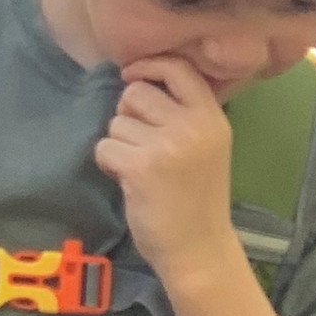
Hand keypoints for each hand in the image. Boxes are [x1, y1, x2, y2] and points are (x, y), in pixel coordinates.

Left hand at [94, 55, 236, 283]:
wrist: (199, 250)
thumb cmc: (198, 200)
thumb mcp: (206, 148)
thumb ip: (183, 114)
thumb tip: (137, 82)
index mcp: (211, 118)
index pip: (177, 68)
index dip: (148, 66)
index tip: (133, 77)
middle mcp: (191, 126)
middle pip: (136, 93)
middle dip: (128, 116)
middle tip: (140, 144)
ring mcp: (166, 145)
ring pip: (116, 122)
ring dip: (119, 144)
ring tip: (140, 170)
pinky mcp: (140, 167)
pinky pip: (104, 147)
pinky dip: (108, 164)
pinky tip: (127, 181)